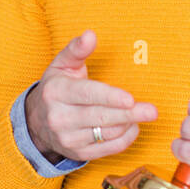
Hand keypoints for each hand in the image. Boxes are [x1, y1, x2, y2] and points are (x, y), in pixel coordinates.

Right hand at [23, 30, 155, 162]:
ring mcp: (68, 139)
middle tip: (152, 111)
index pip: (87, 95)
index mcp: (56, 92)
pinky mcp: (78, 154)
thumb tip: (90, 34)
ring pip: (107, 134)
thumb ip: (78, 49)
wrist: (37, 122)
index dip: (109, 97)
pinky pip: (109, 149)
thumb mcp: (62, 65)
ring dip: (129, 123)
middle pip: (100, 117)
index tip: (130, 99)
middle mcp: (59, 117)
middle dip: (129, 114)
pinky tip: (132, 126)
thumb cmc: (57, 87)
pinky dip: (125, 138)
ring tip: (141, 113)